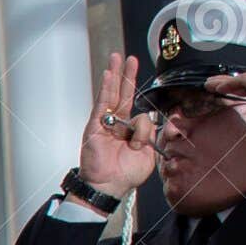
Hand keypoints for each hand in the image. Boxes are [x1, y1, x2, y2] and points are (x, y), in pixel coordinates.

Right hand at [78, 53, 157, 201]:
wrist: (109, 186)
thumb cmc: (125, 175)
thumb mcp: (148, 154)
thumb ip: (150, 134)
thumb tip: (146, 119)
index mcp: (130, 132)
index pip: (138, 112)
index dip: (144, 115)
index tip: (145, 122)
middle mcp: (117, 125)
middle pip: (123, 95)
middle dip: (127, 76)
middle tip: (130, 59)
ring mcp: (105, 124)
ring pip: (112, 94)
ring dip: (115, 75)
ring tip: (117, 58)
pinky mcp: (95, 126)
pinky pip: (102, 103)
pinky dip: (105, 88)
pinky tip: (108, 75)